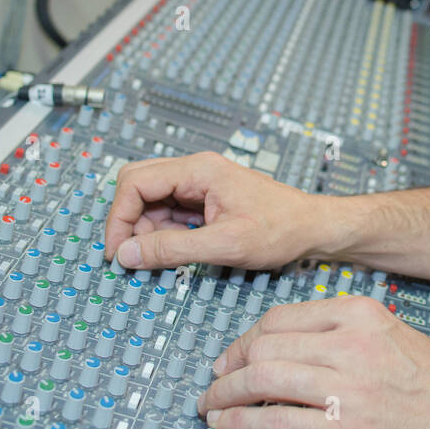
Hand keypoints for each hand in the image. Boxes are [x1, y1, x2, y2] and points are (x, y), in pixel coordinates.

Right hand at [103, 151, 330, 270]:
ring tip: (158, 258)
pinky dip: (162, 232)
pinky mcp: (204, 200)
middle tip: (129, 255)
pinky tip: (173, 251)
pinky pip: (168, 211)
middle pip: (137, 185)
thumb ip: (173, 249)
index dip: (119, 217)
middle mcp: (196, 171)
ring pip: (150, 200)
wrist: (312, 227)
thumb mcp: (225, 244)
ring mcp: (199, 184)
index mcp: (199, 170)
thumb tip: (127, 253)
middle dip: (127, 221)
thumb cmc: (281, 229)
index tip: (117, 251)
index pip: (135, 182)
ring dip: (145, 229)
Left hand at [196, 294, 429, 428]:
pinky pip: (274, 422)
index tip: (233, 352)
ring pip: (261, 380)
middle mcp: (353, 346)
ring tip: (213, 404)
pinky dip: (241, 423)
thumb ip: (340, 333)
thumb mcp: (389, 335)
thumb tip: (278, 347)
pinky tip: (229, 424)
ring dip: (225, 393)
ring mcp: (347, 389)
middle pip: (264, 346)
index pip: (281, 317)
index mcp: (362, 315)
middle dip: (229, 365)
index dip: (245, 337)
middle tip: (216, 379)